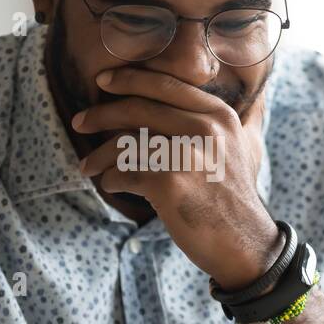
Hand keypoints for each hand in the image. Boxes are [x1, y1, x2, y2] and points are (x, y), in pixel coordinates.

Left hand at [71, 67, 281, 287]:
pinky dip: (109, 179)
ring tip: (87, 166)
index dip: (129, 80)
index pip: (166, 85)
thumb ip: (222, 121)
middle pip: (139, 108)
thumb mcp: (240, 148)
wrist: (244, 244)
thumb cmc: (233, 198)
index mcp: (219, 114)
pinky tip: (109, 184)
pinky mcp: (169, 184)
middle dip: (101, 114)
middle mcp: (205, 129)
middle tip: (79, 121)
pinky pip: (123, 173)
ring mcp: (187, 155)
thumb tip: (206, 99)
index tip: (103, 80)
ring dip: (99, 155)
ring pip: (126, 142)